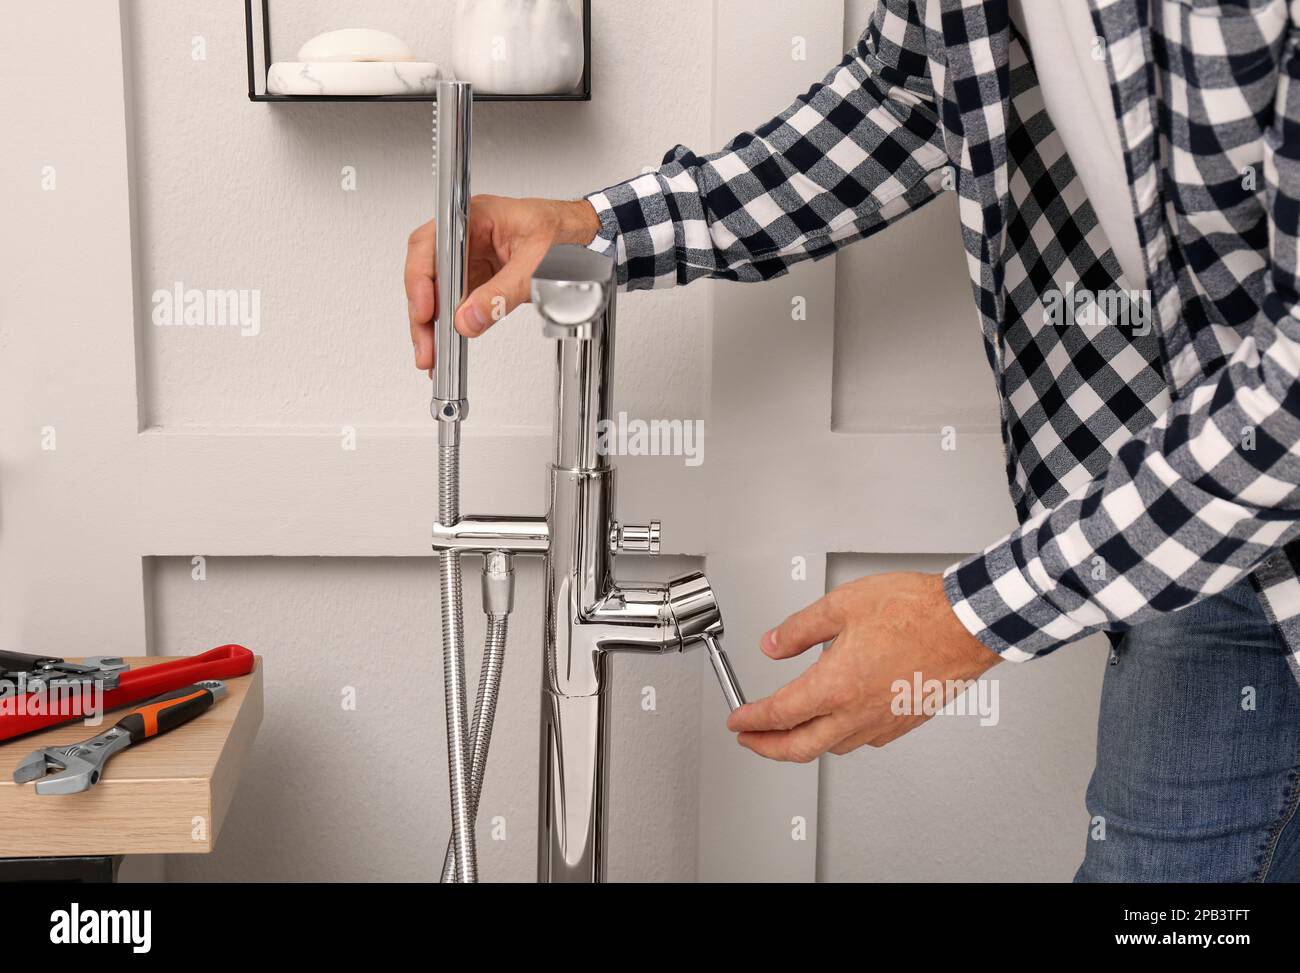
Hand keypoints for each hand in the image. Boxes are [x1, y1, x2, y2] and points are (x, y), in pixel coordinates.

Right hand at [405, 195, 600, 369]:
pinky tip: (445, 345)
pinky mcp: (478, 278)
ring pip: (436, 291)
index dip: (420, 280)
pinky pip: (455, 301)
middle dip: (422, 314)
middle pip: (427, 273)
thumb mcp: (536, 264)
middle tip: (426, 347)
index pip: (430, 244)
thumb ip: (502, 293)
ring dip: (432, 325)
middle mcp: (467, 236)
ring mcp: (470, 258)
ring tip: (432, 355)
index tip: (425, 311)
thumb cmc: (563, 235)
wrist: (583, 239)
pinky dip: (449, 324)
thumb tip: (470, 318)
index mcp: (475, 217)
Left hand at [726, 572, 999, 760]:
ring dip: (804, 744)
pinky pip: (862, 741)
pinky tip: (838, 722)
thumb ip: (798, 629)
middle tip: (750, 741)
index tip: (737, 721)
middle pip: (800, 747)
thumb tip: (772, 645)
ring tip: (789, 731)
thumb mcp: (841, 605)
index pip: (778, 714)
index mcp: (835, 685)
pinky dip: (840, 737)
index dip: (750, 721)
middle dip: (767, 748)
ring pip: (832, 748)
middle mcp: (857, 713)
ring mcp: (882, 723)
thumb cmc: (915, 611)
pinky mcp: (903, 724)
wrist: (966, 625)